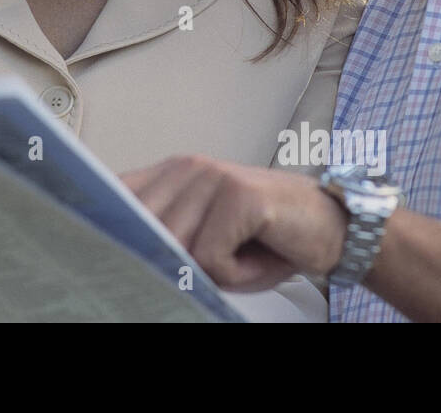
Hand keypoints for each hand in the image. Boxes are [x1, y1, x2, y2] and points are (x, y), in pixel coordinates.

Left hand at [121, 156, 347, 290]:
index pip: (116, 198)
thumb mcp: (203, 236)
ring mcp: (213, 176)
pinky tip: (259, 252)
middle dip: (172, 261)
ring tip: (242, 254)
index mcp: (171, 172)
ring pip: (177, 248)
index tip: (110, 250)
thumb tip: (118, 255)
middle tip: (215, 263)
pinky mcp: (238, 196)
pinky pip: (212, 258)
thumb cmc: (264, 239)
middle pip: (145, 233)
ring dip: (212, 271)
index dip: (112, 228)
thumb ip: (164, 236)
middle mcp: (188, 167)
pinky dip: (236, 273)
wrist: (330, 229)